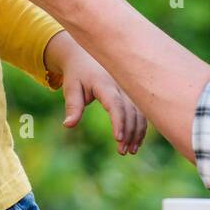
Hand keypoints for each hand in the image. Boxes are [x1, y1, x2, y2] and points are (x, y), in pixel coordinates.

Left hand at [50, 34, 147, 154]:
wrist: (87, 57)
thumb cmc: (78, 74)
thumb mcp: (71, 87)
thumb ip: (72, 106)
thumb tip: (68, 125)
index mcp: (104, 83)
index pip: (115, 103)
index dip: (118, 121)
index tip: (117, 138)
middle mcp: (121, 85)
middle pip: (130, 110)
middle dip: (129, 132)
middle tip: (122, 152)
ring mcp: (128, 89)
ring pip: (139, 112)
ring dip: (137, 132)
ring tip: (131, 151)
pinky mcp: (132, 94)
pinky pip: (141, 111)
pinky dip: (141, 126)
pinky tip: (137, 142)